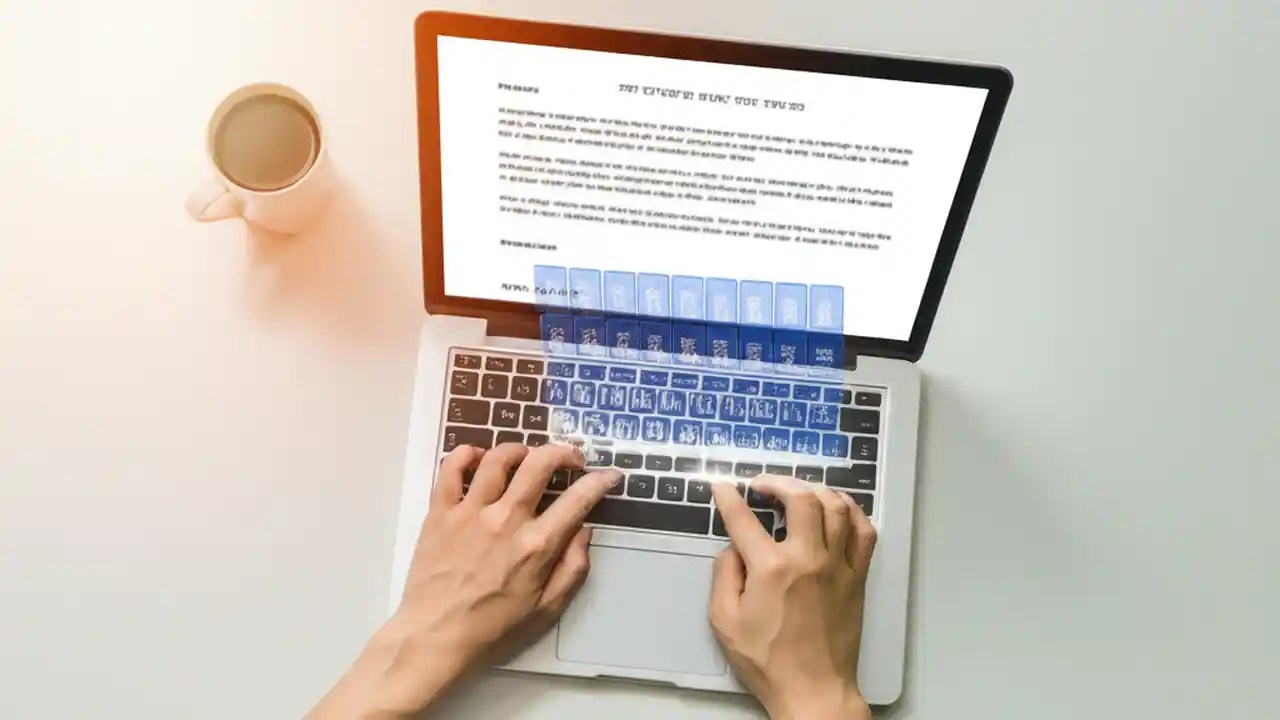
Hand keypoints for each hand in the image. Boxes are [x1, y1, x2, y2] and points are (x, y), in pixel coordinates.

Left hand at [307, 443, 620, 718]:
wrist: (435, 637)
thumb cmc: (493, 629)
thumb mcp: (547, 610)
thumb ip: (572, 568)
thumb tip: (585, 531)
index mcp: (537, 545)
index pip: (578, 499)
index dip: (600, 481)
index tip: (610, 475)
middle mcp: (506, 519)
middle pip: (540, 463)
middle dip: (564, 453)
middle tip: (570, 459)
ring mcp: (470, 511)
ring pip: (498, 458)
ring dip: (519, 450)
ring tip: (526, 457)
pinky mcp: (440, 512)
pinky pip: (451, 468)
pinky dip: (466, 454)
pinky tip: (477, 458)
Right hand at [709, 475, 877, 719]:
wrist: (813, 689)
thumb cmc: (768, 661)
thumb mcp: (724, 621)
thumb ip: (724, 576)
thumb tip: (733, 548)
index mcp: (771, 570)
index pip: (744, 519)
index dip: (728, 497)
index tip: (722, 486)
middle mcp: (808, 560)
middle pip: (801, 498)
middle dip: (778, 482)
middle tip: (762, 484)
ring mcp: (838, 566)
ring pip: (836, 507)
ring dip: (814, 489)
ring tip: (798, 491)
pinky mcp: (857, 577)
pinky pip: (864, 532)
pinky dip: (851, 512)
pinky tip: (836, 509)